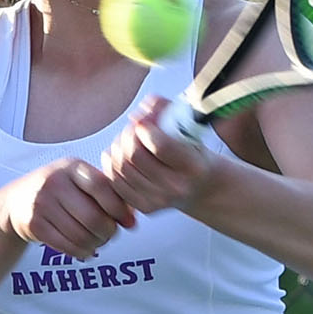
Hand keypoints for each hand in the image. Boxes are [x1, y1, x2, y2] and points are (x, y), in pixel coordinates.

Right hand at [0, 157, 135, 259]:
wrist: (16, 200)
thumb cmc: (60, 190)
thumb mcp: (79, 181)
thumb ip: (106, 193)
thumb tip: (132, 219)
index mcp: (72, 168)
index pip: (101, 188)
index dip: (119, 208)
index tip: (128, 222)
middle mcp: (55, 182)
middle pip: (92, 217)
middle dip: (108, 231)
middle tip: (111, 234)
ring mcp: (42, 204)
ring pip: (80, 235)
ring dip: (96, 244)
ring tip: (99, 242)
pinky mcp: (34, 225)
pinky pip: (66, 246)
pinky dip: (82, 252)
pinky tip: (86, 249)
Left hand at [101, 95, 214, 214]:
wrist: (200, 186)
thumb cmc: (192, 153)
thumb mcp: (189, 128)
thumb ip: (168, 111)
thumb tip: (144, 107)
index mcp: (192, 165)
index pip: (160, 145)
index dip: (144, 128)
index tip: (142, 121)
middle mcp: (176, 186)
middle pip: (134, 155)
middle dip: (128, 135)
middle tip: (133, 129)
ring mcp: (159, 200)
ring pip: (121, 167)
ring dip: (118, 147)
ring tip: (127, 140)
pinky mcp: (144, 207)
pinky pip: (115, 181)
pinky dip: (112, 164)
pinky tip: (120, 155)